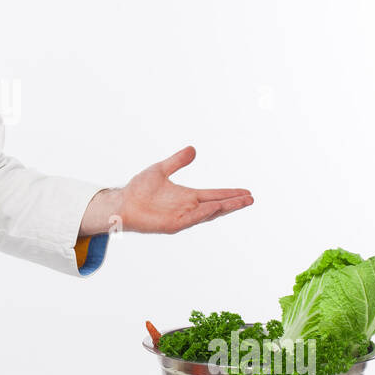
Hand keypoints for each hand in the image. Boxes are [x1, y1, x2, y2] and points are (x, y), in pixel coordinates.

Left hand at [111, 146, 252, 234]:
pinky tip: (216, 207)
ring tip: (242, 202)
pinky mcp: (173, 224)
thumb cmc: (139, 189)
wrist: (122, 203)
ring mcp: (182, 217)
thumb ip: (177, 161)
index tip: (246, 192)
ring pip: (209, 213)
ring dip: (225, 207)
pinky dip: (204, 213)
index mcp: (188, 197)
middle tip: (251, 198)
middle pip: (217, 205)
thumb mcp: (161, 169)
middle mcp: (188, 208)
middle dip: (234, 202)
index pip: (215, 195)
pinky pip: (192, 219)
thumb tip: (193, 149)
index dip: (230, 194)